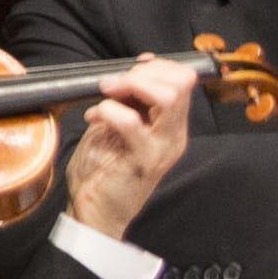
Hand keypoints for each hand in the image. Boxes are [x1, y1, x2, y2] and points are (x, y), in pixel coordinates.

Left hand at [55, 56, 200, 235]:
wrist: (95, 213)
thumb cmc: (104, 170)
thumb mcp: (120, 125)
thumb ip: (132, 100)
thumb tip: (141, 65)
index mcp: (172, 127)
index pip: (183, 80)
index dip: (157, 66)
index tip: (130, 71)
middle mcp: (174, 136)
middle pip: (180, 83)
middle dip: (142, 73)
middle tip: (112, 84)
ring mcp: (161, 149)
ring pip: (167, 97)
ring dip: (130, 85)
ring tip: (106, 94)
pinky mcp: (142, 161)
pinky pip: (131, 122)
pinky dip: (108, 110)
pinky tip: (94, 118)